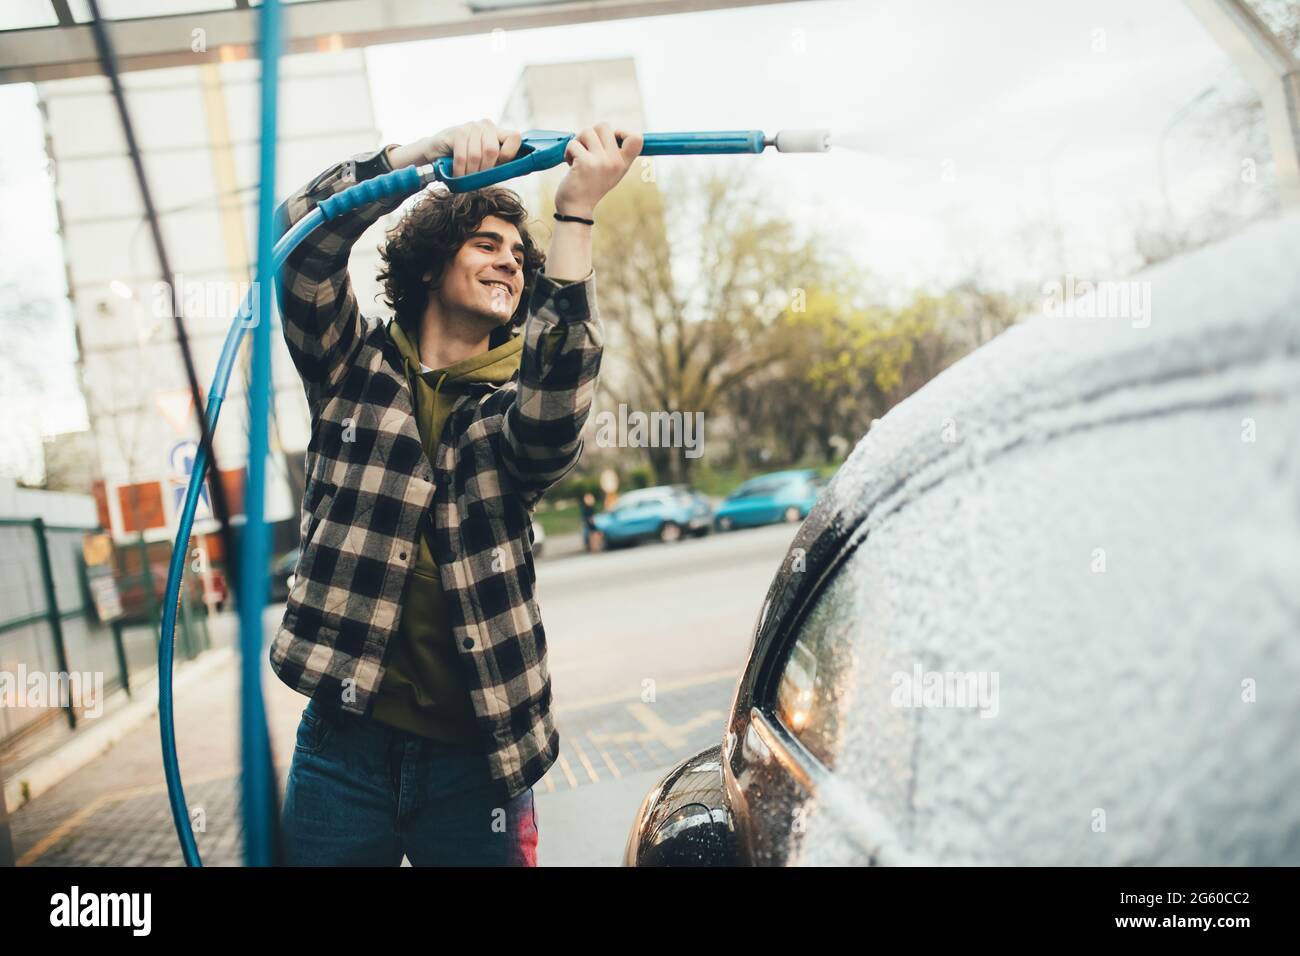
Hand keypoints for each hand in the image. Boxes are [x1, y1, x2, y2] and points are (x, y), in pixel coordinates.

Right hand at [387, 119, 521, 177]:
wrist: (436, 153)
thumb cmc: (466, 161)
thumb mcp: (487, 163)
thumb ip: (504, 164)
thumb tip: (526, 169)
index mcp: (498, 132)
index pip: (515, 137)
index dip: (508, 155)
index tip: (497, 166)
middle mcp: (487, 125)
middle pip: (492, 150)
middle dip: (484, 169)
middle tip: (477, 178)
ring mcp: (471, 126)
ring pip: (476, 155)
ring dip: (470, 173)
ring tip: (465, 177)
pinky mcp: (457, 132)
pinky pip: (462, 156)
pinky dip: (460, 171)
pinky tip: (457, 175)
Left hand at [554, 123, 642, 217]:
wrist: (576, 209)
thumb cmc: (590, 186)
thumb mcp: (610, 170)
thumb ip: (613, 152)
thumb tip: (609, 130)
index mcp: (624, 163)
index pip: (637, 138)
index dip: (622, 132)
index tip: (611, 143)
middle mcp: (616, 162)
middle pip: (604, 126)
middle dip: (590, 134)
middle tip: (586, 150)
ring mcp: (601, 162)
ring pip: (587, 131)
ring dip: (578, 141)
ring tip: (577, 157)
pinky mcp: (585, 163)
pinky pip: (573, 143)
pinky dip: (568, 151)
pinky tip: (570, 164)